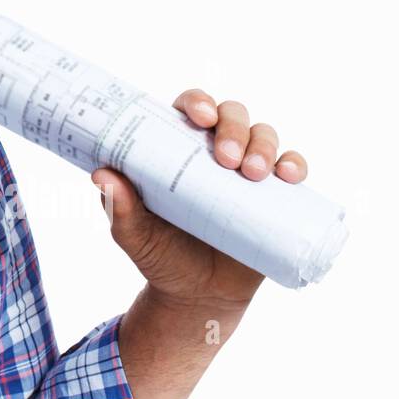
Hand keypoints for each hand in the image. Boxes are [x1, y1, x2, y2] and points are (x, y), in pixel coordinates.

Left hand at [89, 88, 308, 308]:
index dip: (197, 103)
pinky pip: (293, 169)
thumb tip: (102, 174)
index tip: (199, 118)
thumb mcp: (134, 233)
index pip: (190, 109)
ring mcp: (248, 171)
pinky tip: (289, 175)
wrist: (197, 296)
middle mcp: (215, 152)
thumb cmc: (161, 254)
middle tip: (226, 159)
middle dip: (233, 127)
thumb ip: (118, 207)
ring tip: (252, 174)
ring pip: (264, 135)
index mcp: (178, 148)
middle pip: (232, 115)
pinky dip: (295, 164)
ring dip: (263, 145)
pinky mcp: (276, 196)